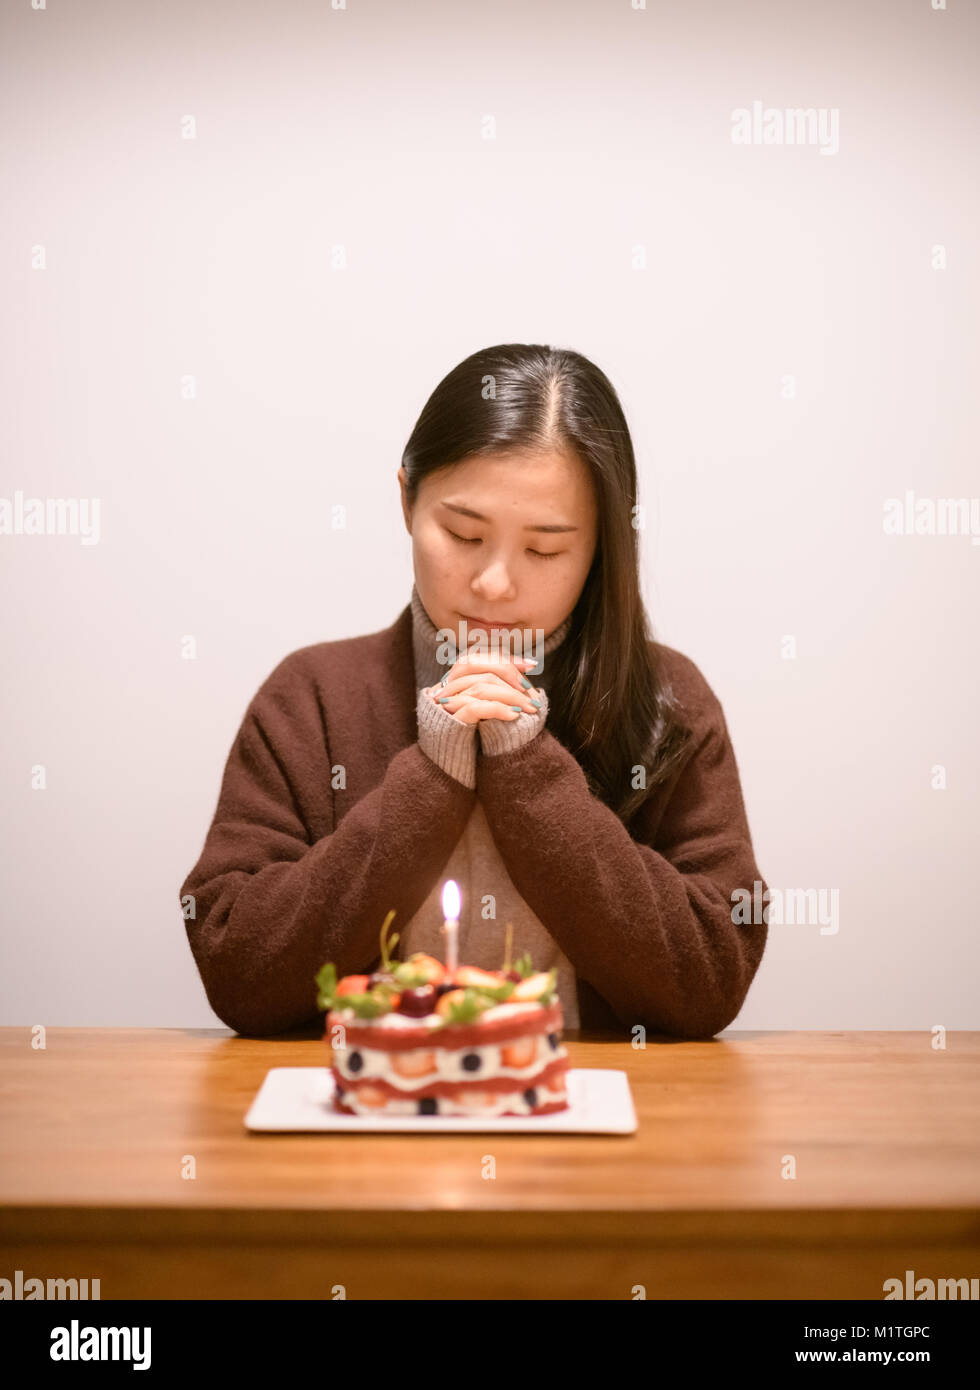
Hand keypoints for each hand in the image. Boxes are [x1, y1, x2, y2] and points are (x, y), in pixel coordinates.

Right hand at [425, 653, 541, 726]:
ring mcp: (446, 704)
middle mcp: (446, 687)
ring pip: (479, 686)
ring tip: (529, 707)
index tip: (531, 665)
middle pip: (474, 664)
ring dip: (510, 695)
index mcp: (454, 679)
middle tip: (530, 689)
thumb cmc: (475, 734)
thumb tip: (528, 665)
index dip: (503, 656)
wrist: (451, 763)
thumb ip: (501, 685)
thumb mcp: (489, 705)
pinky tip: (514, 715)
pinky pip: (475, 708)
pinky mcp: (450, 722)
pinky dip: (497, 709)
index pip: (476, 655)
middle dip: (507, 672)